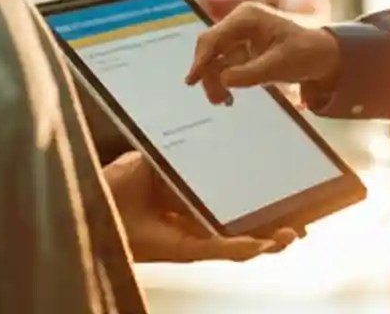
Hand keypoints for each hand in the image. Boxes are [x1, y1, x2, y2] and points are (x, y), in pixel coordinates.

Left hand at [104, 151, 299, 262]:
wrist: (89, 200)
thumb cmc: (116, 181)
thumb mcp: (162, 159)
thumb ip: (190, 156)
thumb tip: (221, 139)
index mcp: (190, 200)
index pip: (234, 201)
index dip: (262, 202)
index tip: (288, 193)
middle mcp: (194, 223)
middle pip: (243, 227)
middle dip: (275, 226)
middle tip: (300, 223)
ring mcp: (191, 239)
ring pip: (238, 244)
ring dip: (268, 241)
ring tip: (290, 235)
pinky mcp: (182, 250)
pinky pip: (218, 251)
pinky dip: (243, 248)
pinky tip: (263, 244)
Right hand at [185, 2, 339, 104]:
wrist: (324, 56)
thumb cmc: (306, 53)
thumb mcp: (279, 65)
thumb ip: (250, 73)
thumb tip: (223, 80)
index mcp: (247, 17)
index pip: (214, 37)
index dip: (200, 59)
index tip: (192, 80)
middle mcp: (240, 22)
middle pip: (211, 49)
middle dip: (210, 74)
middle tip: (216, 100)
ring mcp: (241, 35)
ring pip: (216, 59)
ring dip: (216, 80)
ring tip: (224, 101)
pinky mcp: (244, 48)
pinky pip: (226, 64)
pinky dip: (226, 80)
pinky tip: (229, 96)